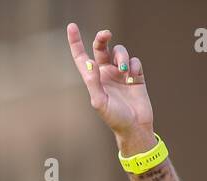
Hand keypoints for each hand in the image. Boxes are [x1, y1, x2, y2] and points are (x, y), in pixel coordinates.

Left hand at [67, 24, 154, 148]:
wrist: (135, 126)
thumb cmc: (114, 118)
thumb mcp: (100, 102)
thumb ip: (93, 83)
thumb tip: (89, 63)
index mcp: (93, 79)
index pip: (82, 57)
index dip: (76, 42)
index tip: (71, 26)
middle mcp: (105, 73)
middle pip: (102, 47)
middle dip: (103, 38)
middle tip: (106, 34)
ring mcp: (120, 73)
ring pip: (120, 51)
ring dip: (122, 57)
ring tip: (123, 72)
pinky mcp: (135, 74)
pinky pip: (134, 60)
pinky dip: (133, 66)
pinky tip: (133, 79)